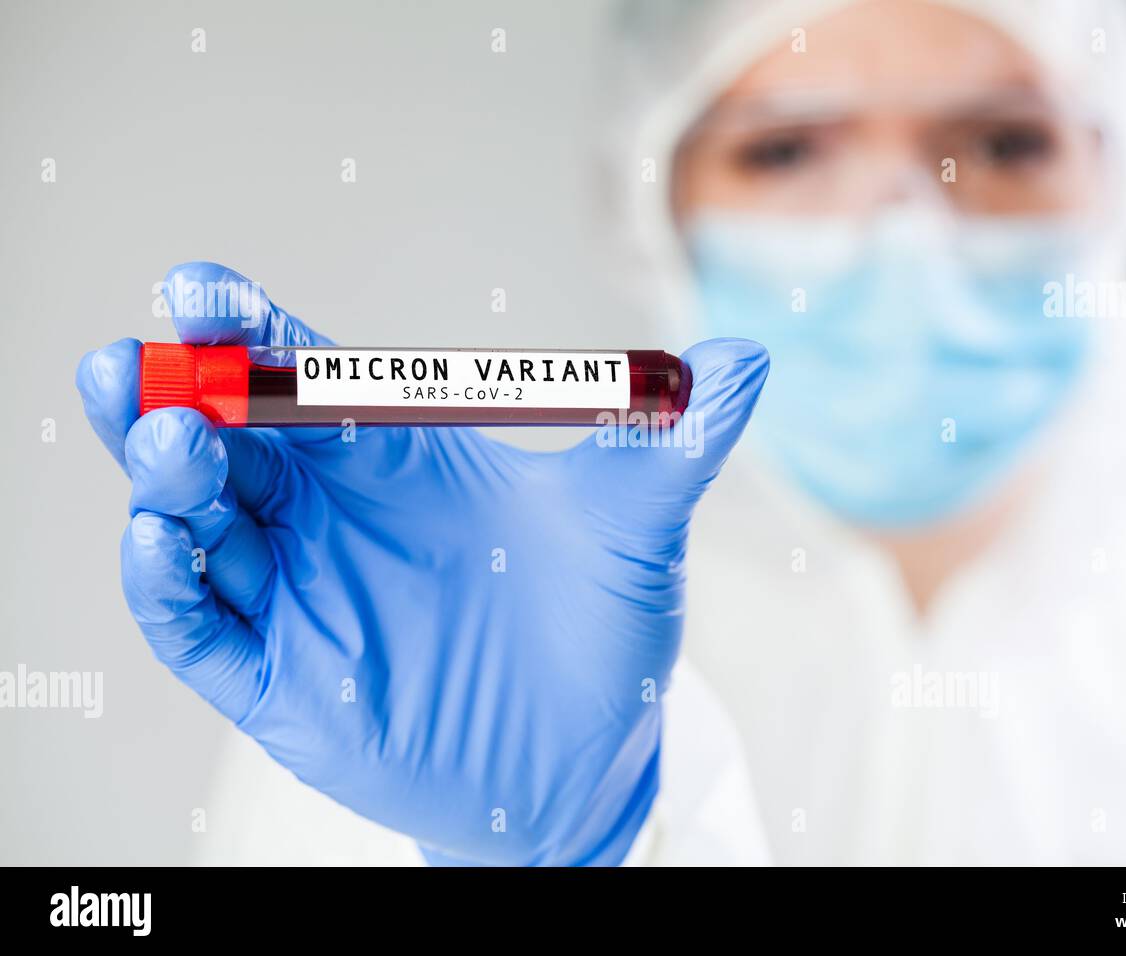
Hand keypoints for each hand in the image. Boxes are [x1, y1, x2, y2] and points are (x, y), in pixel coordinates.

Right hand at [76, 262, 766, 864]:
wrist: (590, 757)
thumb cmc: (604, 626)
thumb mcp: (640, 524)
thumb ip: (677, 443)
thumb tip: (748, 357)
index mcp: (402, 458)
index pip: (309, 380)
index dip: (253, 332)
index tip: (203, 288)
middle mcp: (336, 515)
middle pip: (230, 439)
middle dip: (180, 394)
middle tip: (147, 360)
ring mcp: (302, 596)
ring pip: (200, 523)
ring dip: (168, 479)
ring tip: (171, 439)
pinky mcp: (283, 680)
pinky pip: (201, 628)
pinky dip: (168, 584)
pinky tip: (161, 539)